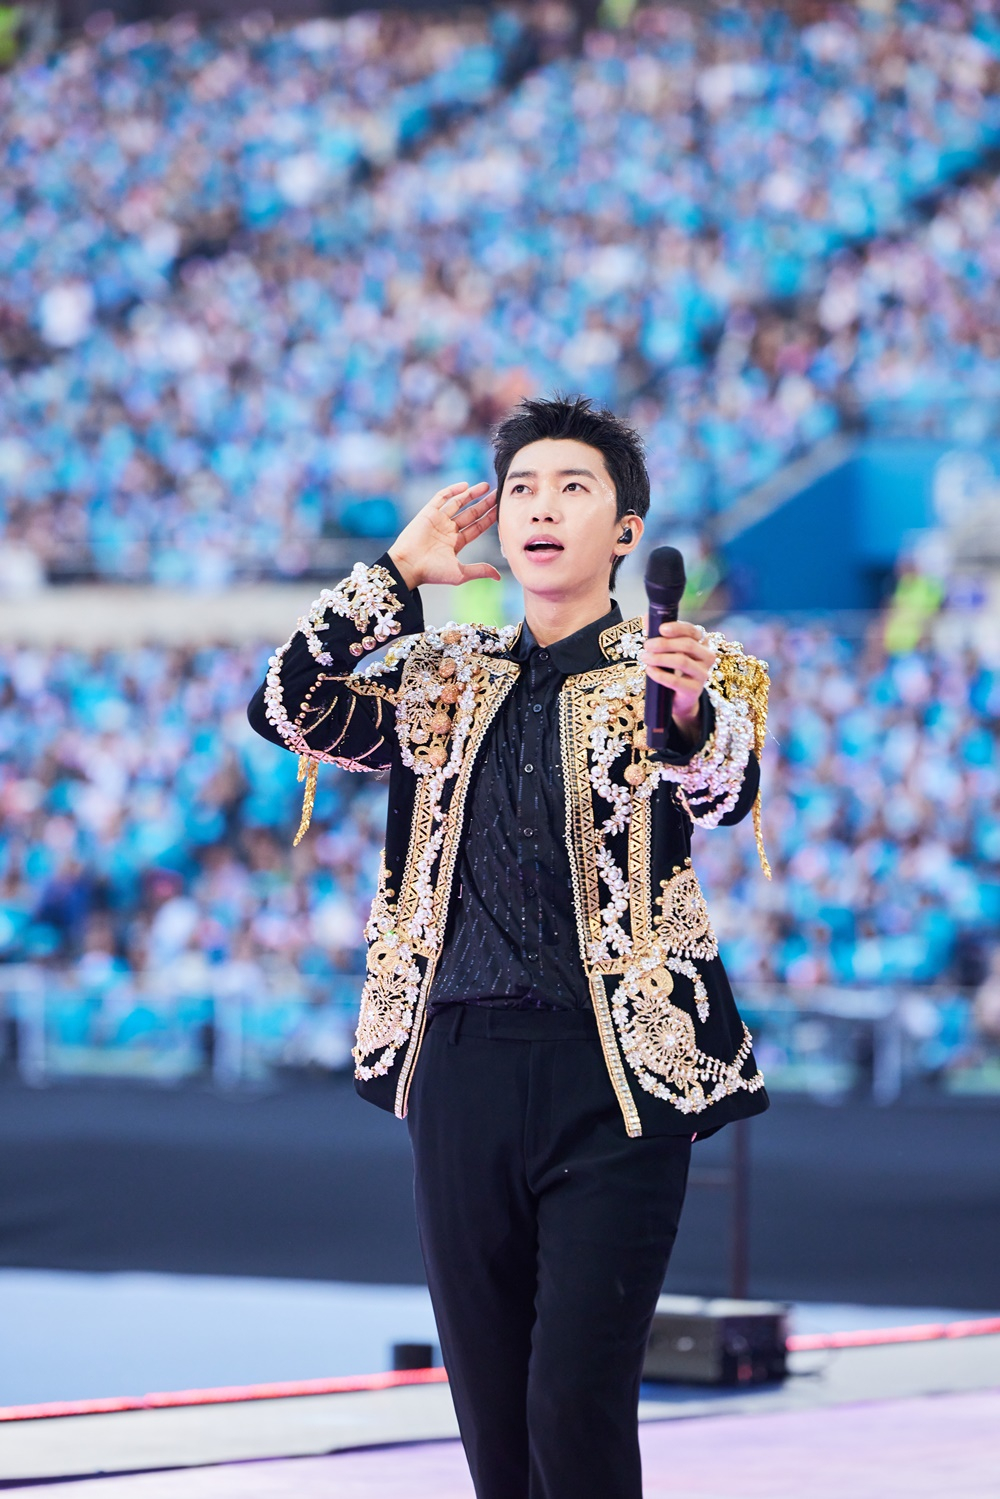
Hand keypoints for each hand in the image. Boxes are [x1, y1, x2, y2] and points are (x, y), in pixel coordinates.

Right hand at [388, 481, 499, 590]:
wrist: (409, 566)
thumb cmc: (432, 572)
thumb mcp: (460, 573)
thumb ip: (480, 570)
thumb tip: (498, 577)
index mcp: (456, 543)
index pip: (477, 527)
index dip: (489, 518)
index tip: (501, 509)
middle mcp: (448, 530)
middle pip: (470, 513)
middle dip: (484, 503)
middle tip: (498, 493)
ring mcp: (438, 520)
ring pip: (458, 503)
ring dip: (471, 494)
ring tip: (486, 486)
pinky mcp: (428, 513)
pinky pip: (441, 497)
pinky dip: (452, 490)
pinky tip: (465, 485)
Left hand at [641, 620, 715, 736]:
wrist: (679, 699)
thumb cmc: (673, 670)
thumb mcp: (668, 652)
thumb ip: (660, 635)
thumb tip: (647, 617)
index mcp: (702, 644)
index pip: (693, 631)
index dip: (678, 628)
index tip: (661, 629)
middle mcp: (707, 657)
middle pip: (687, 645)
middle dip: (664, 643)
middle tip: (647, 645)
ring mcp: (703, 674)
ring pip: (682, 661)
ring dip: (660, 658)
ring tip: (645, 657)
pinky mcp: (694, 690)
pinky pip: (676, 681)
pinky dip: (660, 674)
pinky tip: (650, 670)